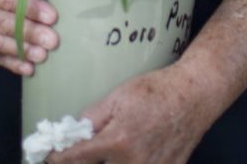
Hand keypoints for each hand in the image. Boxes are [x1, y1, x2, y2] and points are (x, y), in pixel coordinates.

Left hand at [47, 64, 213, 163]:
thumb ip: (92, 117)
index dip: (58, 159)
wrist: (196, 93)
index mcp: (118, 141)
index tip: (50, 158)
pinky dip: (136, 162)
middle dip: (89, 160)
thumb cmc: (158, 90)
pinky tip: (141, 149)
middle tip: (88, 149)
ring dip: (112, 161)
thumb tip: (73, 134)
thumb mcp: (119, 95)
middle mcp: (133, 163)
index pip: (76, 159)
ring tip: (121, 145)